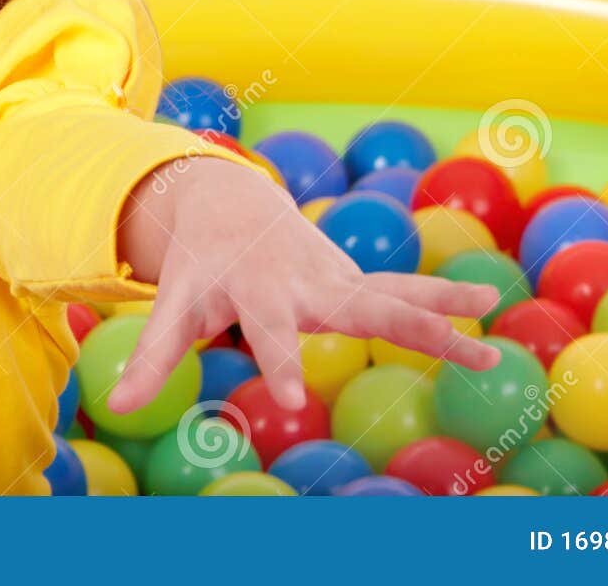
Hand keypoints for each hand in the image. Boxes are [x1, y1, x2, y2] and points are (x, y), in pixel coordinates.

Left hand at [108, 157, 503, 413]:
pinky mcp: (356, 279)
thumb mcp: (173, 307)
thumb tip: (116, 405)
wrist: (227, 202)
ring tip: (491, 320)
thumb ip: (150, 358)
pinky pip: (405, 289)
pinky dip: (443, 296)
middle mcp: (307, 282)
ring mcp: (338, 277)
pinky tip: (487, 305)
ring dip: (444, 306)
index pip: (270, 333)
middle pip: (361, 309)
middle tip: (456, 348)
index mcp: (258, 292)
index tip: (293, 399)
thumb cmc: (199, 266)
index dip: (281, 364)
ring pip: (397, 293)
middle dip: (408, 331)